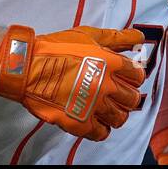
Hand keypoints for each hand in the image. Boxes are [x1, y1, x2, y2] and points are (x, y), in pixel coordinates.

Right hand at [0, 24, 145, 141]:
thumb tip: (139, 37)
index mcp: (110, 63)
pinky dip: (102, 129)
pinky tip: (96, 121)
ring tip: (108, 109)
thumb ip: (117, 37)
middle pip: (132, 98)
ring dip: (117, 114)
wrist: (28, 66)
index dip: (134, 76)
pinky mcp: (79, 122)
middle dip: (128, 96)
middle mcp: (105, 85)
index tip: (128, 78)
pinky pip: (101, 133)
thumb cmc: (56, 48)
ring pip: (120, 118)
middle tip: (118, 94)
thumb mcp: (88, 35)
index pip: (137, 75)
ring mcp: (93, 106)